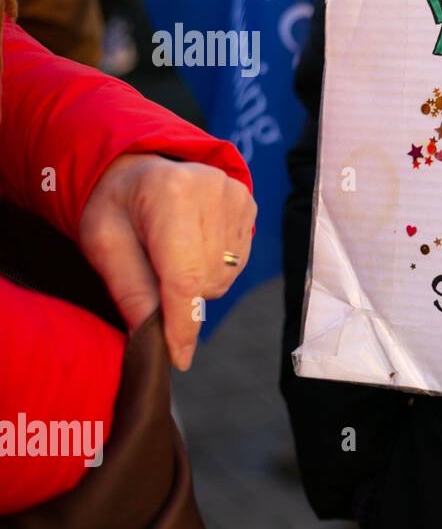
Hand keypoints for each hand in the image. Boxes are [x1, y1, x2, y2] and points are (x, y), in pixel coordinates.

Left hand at [79, 153, 255, 369]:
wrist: (138, 171)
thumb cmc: (116, 207)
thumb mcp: (103, 244)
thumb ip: (129, 288)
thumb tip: (149, 336)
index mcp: (169, 194)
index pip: (183, 274)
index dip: (181, 322)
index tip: (178, 357)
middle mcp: (212, 190)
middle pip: (206, 279)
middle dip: (180, 295)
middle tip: (153, 274)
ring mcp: (237, 195)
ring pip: (224, 276)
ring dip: (198, 282)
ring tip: (173, 256)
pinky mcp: (250, 205)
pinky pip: (237, 264)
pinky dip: (213, 268)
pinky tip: (194, 247)